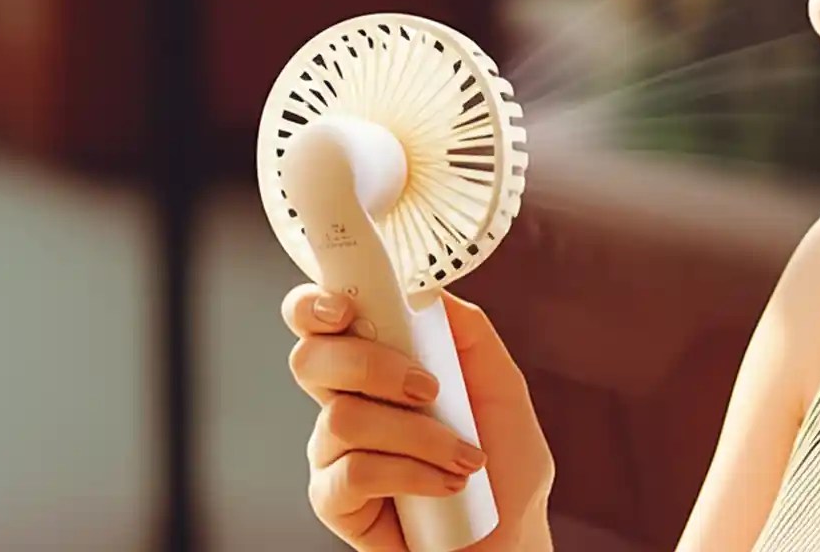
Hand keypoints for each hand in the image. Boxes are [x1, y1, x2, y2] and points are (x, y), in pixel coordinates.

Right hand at [282, 285, 554, 550]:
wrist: (509, 538)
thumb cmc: (506, 467)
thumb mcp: (503, 388)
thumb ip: (468, 333)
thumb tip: (427, 291)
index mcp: (376, 364)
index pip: (320, 320)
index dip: (315, 305)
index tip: (344, 306)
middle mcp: (346, 401)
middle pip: (310, 359)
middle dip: (372, 364)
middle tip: (429, 387)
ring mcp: (333, 452)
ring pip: (344, 418)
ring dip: (420, 436)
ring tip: (465, 457)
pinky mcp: (334, 501)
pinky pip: (353, 472)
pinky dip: (413, 474)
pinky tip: (446, 486)